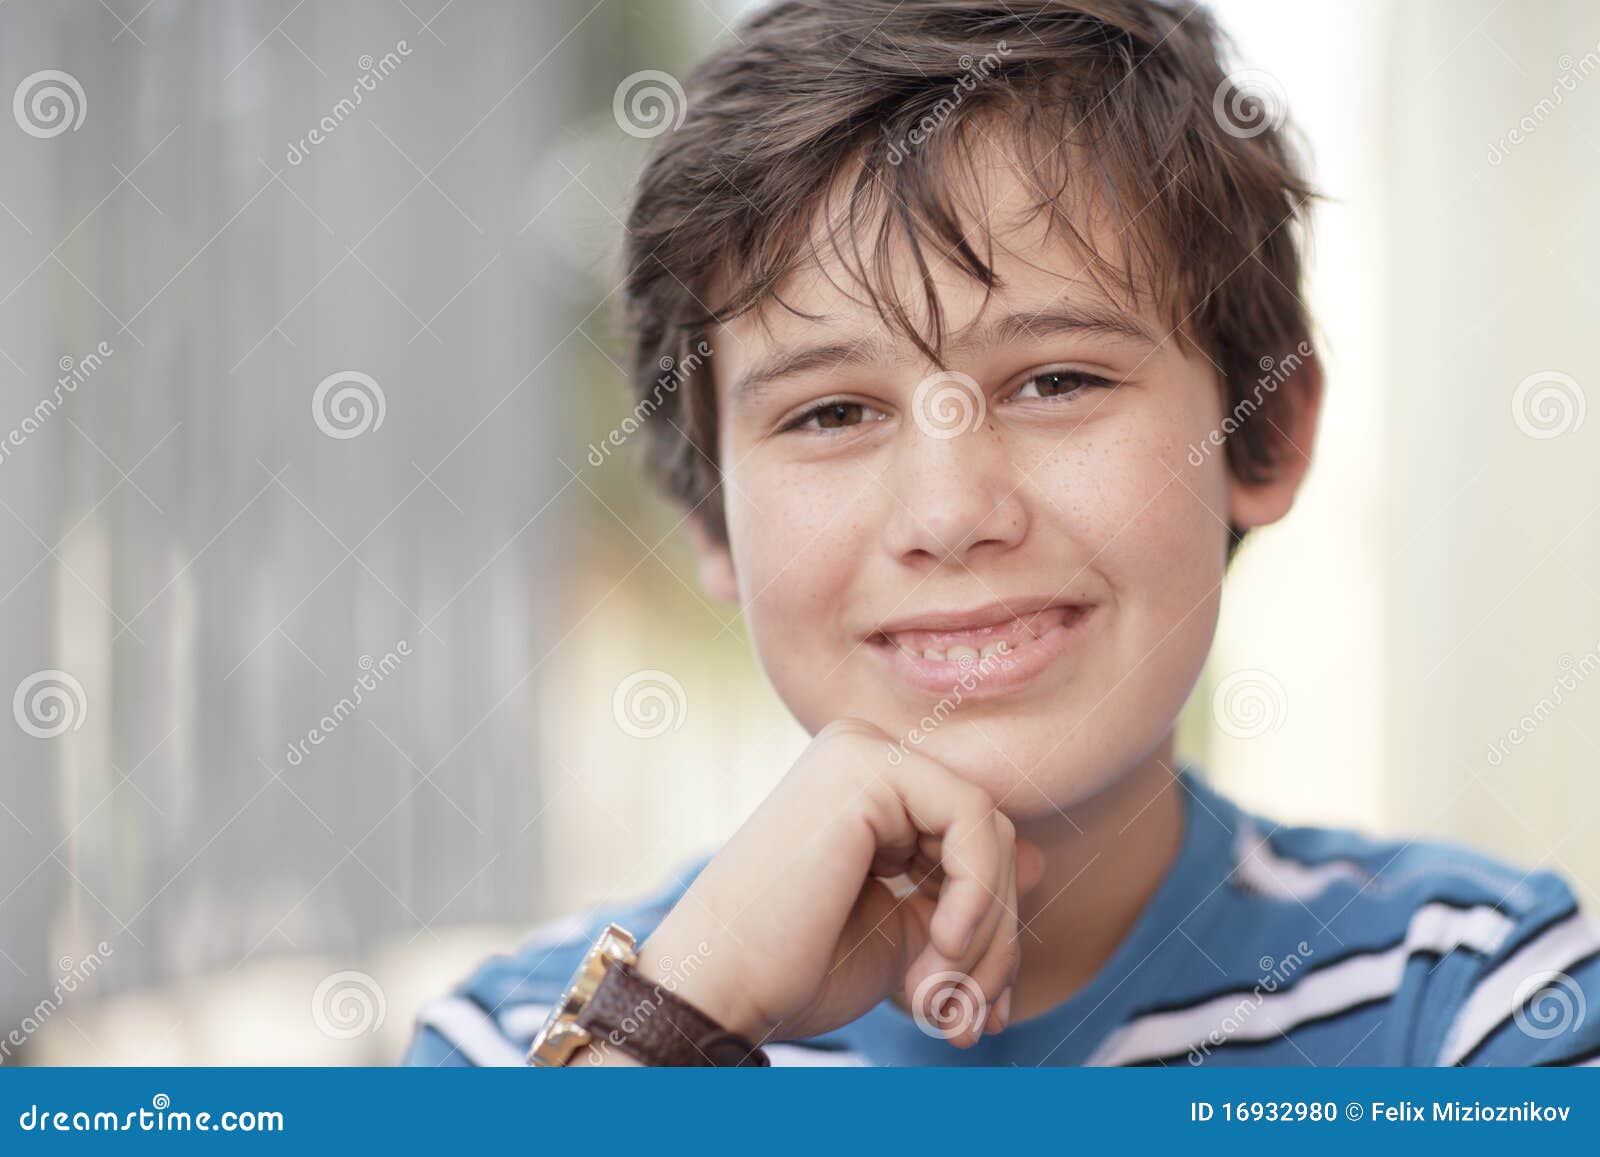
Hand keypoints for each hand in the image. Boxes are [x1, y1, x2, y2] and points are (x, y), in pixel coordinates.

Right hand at [636, 717, 1044, 1047]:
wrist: (723, 988)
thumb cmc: (799, 968)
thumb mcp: (907, 934)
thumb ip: (965, 896)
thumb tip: (1039, 860)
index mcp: (868, 787)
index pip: (976, 841)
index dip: (996, 929)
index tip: (980, 1012)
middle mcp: (865, 754)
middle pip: (991, 837)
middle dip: (996, 941)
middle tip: (968, 1019)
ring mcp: (863, 751)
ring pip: (992, 833)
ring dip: (986, 936)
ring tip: (940, 1001)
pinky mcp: (866, 766)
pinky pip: (974, 821)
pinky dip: (978, 895)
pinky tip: (940, 946)